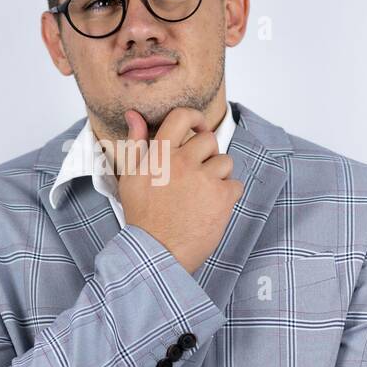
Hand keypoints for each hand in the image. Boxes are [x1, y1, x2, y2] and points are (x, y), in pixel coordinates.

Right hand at [117, 107, 243, 274]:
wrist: (155, 253)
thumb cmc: (142, 216)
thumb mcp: (130, 177)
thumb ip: (135, 143)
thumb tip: (134, 114)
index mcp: (160, 155)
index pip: (182, 117)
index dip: (195, 118)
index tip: (198, 128)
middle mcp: (183, 162)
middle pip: (209, 140)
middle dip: (207, 154)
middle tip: (197, 174)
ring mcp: (204, 179)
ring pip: (225, 162)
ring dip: (218, 175)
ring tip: (203, 194)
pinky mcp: (221, 198)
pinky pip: (235, 185)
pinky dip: (228, 196)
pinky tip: (211, 208)